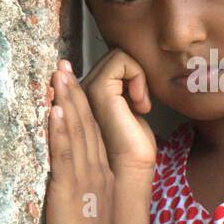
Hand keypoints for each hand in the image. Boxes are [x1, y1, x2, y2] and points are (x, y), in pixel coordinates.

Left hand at [43, 59, 116, 223]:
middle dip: (74, 92)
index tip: (72, 82)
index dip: (81, 106)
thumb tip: (74, 184)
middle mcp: (95, 170)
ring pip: (76, 132)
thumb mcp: (91, 212)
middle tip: (63, 64)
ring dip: (67, 101)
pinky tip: (55, 111)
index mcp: (101, 175)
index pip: (91, 132)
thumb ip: (85, 193)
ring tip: (59, 74)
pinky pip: (65, 154)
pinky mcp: (70, 188)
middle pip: (85, 123)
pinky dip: (60, 131)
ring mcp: (84, 177)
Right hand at [72, 48, 156, 175]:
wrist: (132, 167)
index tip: (140, 103)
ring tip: (141, 105)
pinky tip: (141, 105)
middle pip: (114, 57)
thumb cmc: (132, 144)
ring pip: (117, 56)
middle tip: (141, 103)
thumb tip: (130, 72)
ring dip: (138, 76)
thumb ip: (121, 90)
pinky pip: (120, 61)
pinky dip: (139, 76)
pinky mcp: (98, 90)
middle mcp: (82, 89)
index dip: (131, 75)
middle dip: (136, 74)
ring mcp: (87, 89)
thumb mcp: (126, 109)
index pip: (110, 64)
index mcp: (87, 94)